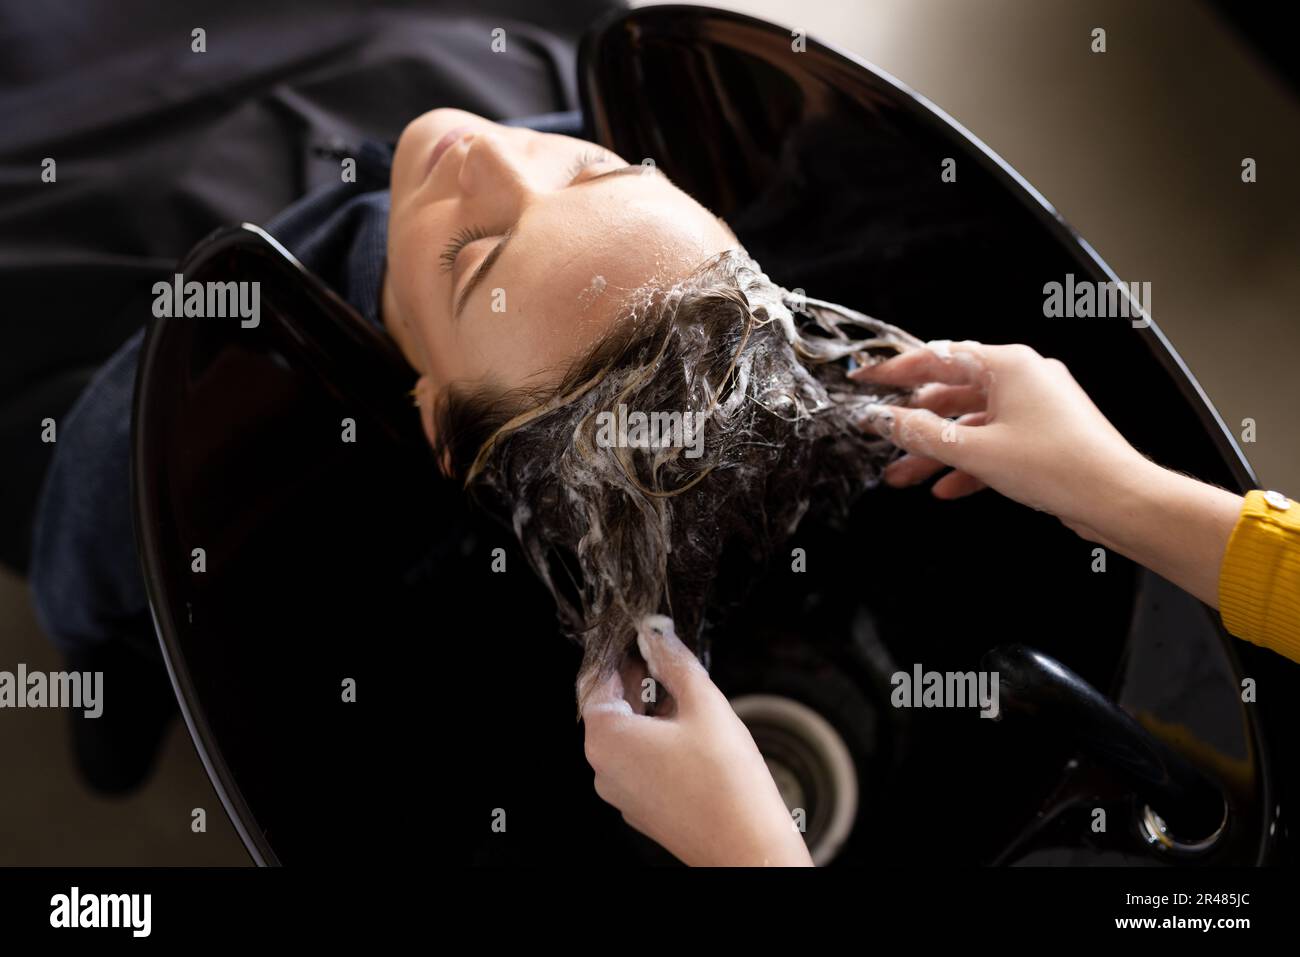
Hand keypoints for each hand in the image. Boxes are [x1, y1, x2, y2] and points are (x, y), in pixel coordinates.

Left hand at [579, 616, 812, 866]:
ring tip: (684, 698)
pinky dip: (657, 742)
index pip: (596, 681)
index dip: (618, 653)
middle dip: (636, 682)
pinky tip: (689, 734)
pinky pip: (639, 763)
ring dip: (649, 712)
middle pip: (610, 708)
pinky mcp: (643, 808)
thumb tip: (657, 636)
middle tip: (665, 660)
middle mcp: (604, 768)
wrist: (747, 844)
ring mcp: (622, 792)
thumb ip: (675, 662)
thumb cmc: (726, 783)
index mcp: (606, 739)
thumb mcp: (704, 703)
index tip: (638, 637)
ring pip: (626, 737)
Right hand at [851, 339, 1240, 605]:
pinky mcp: (1044, 436)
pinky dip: (968, 463)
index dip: (894, 371)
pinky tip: (946, 487)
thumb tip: (883, 419)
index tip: (865, 380)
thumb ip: (921, 434)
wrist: (1118, 500)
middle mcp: (1024, 378)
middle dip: (914, 423)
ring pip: (971, 423)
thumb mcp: (974, 450)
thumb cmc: (1060, 466)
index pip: (936, 357)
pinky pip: (994, 443)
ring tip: (904, 475)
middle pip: (952, 392)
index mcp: (1009, 365)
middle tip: (881, 435)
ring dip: (937, 450)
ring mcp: (1036, 407)